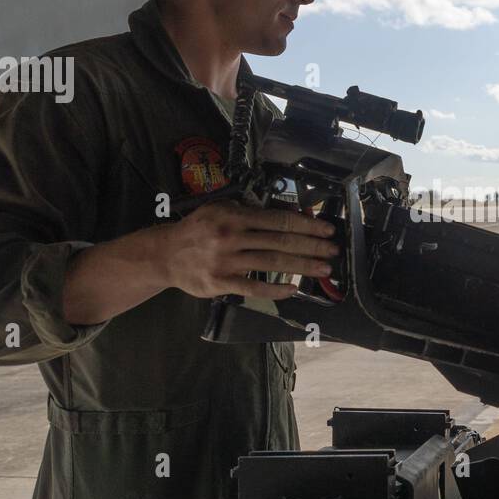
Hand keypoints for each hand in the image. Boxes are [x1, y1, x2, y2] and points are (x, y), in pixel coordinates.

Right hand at [156, 200, 337, 299]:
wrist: (165, 254)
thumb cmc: (198, 230)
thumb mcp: (220, 209)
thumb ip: (249, 211)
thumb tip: (286, 214)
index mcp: (234, 215)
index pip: (278, 220)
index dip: (306, 225)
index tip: (326, 230)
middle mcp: (231, 236)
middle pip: (280, 241)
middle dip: (312, 246)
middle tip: (333, 250)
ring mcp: (226, 261)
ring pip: (271, 263)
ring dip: (302, 266)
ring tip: (323, 269)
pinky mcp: (220, 282)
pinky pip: (253, 287)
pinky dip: (275, 289)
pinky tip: (293, 289)